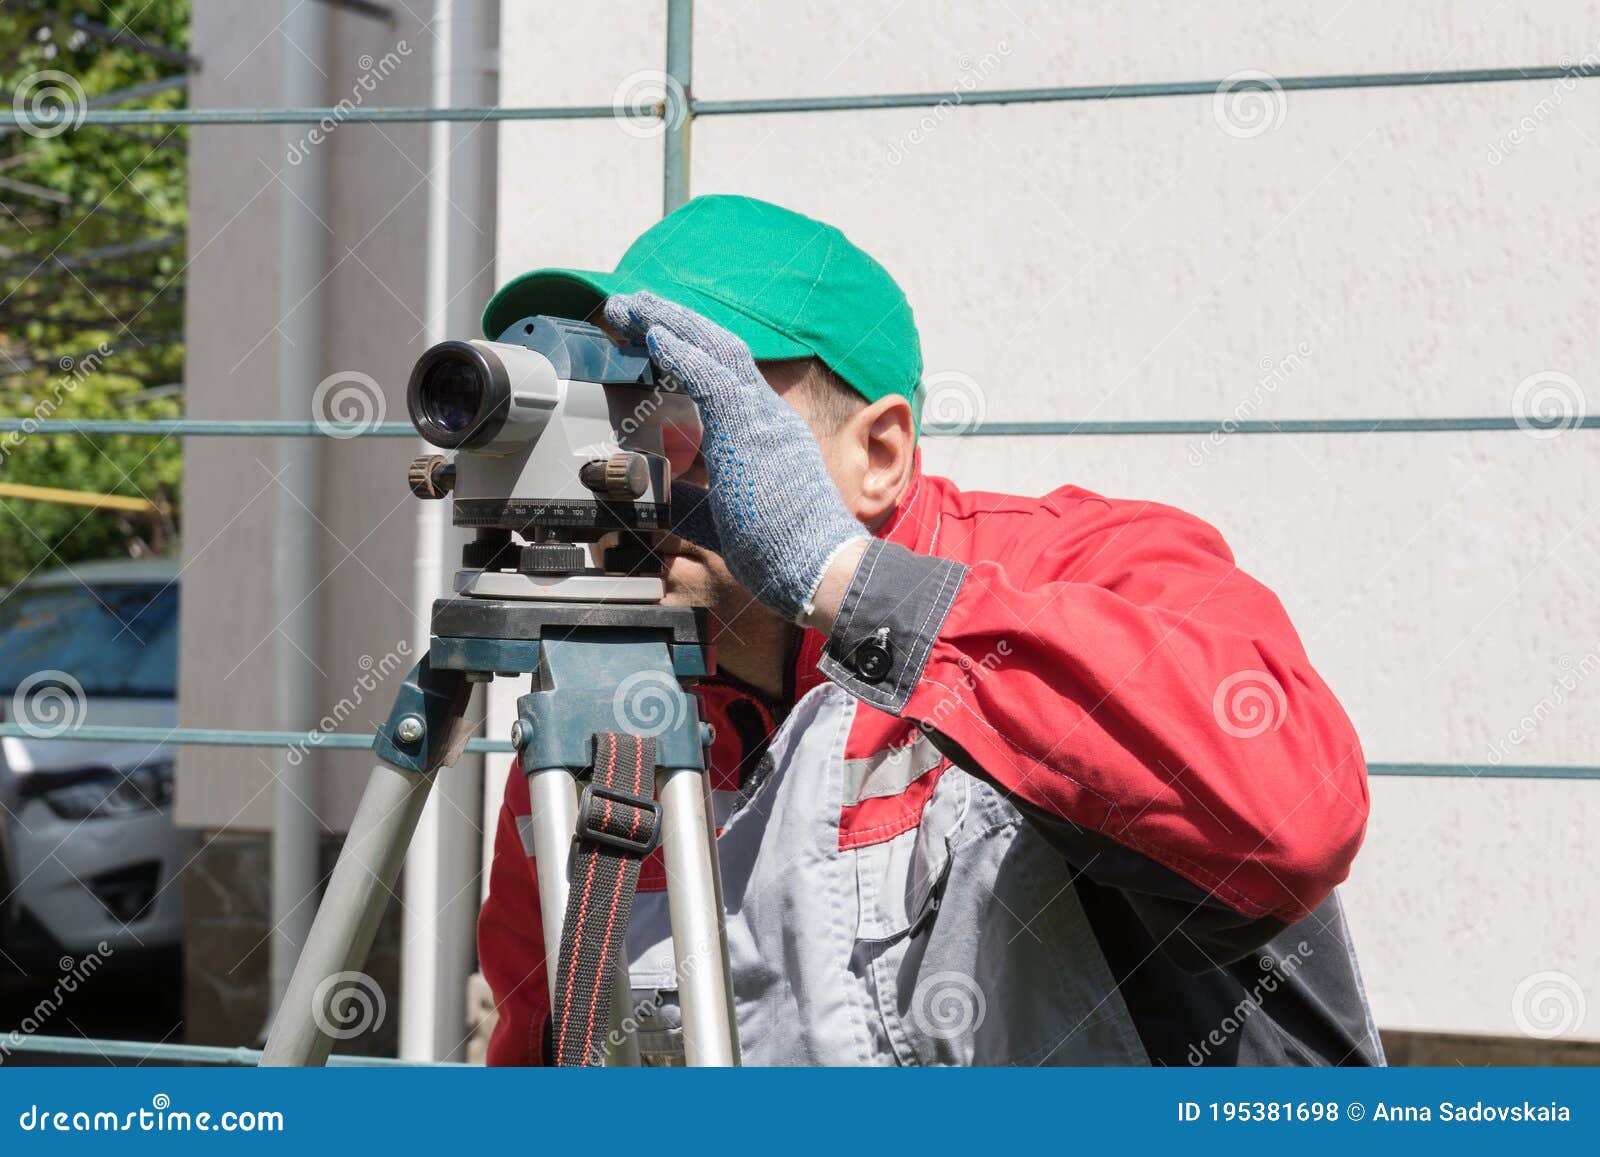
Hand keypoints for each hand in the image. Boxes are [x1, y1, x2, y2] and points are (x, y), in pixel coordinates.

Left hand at [603, 291, 868, 623]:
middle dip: (671, 323)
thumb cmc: (783, 552)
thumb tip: (653, 488)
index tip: (648, 337)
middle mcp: (768, 416)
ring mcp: (764, 419)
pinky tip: (653, 336)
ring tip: (631, 306)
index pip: (722, 376)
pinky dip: (680, 352)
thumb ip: (688, 497)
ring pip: (714, 351)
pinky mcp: (752, 431)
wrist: (823, 568)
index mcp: (765, 433)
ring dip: (668, 324)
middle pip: (717, 350)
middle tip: (629, 306)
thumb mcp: (720, 518)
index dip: (685, 350)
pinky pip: (711, 378)